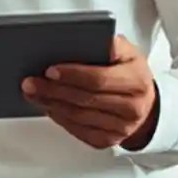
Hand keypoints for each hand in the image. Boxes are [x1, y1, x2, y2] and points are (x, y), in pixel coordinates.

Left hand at [21, 35, 157, 150]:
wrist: (146, 105)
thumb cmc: (132, 74)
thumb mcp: (128, 53)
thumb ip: (110, 44)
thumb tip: (88, 37)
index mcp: (136, 81)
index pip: (99, 79)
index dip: (73, 75)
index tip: (50, 70)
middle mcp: (131, 108)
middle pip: (85, 99)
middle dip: (54, 90)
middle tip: (31, 82)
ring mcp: (120, 128)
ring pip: (79, 116)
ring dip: (51, 104)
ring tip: (33, 93)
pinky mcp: (107, 140)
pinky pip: (78, 130)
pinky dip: (60, 118)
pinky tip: (48, 106)